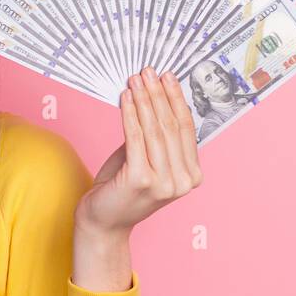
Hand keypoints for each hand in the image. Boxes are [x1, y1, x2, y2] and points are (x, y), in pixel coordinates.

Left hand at [75, 65, 203, 235]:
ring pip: (154, 129)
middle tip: (148, 71)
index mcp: (191, 175)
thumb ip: (154, 137)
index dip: (176, 99)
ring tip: (136, 79)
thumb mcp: (144, 160)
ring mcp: (164, 182)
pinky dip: (129, 114)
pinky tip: (125, 97)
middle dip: (158, 94)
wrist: (103, 224)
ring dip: (143, 100)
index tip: (167, 77)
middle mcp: (183, 180)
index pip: (186, 128)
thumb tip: (152, 98)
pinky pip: (135, 138)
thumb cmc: (121, 189)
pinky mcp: (141, 180)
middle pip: (171, 126)